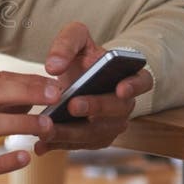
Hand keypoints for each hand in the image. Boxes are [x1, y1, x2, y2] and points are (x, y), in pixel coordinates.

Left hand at [35, 21, 153, 154]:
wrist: (76, 76)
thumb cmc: (81, 56)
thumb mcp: (75, 38)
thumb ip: (66, 44)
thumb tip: (54, 66)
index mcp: (127, 75)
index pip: (142, 81)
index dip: (134, 86)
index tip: (120, 88)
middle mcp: (124, 103)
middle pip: (117, 110)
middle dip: (96, 107)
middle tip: (73, 105)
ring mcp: (111, 124)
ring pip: (97, 132)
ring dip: (72, 133)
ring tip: (47, 130)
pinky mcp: (94, 138)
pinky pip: (80, 145)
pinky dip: (59, 145)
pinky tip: (41, 145)